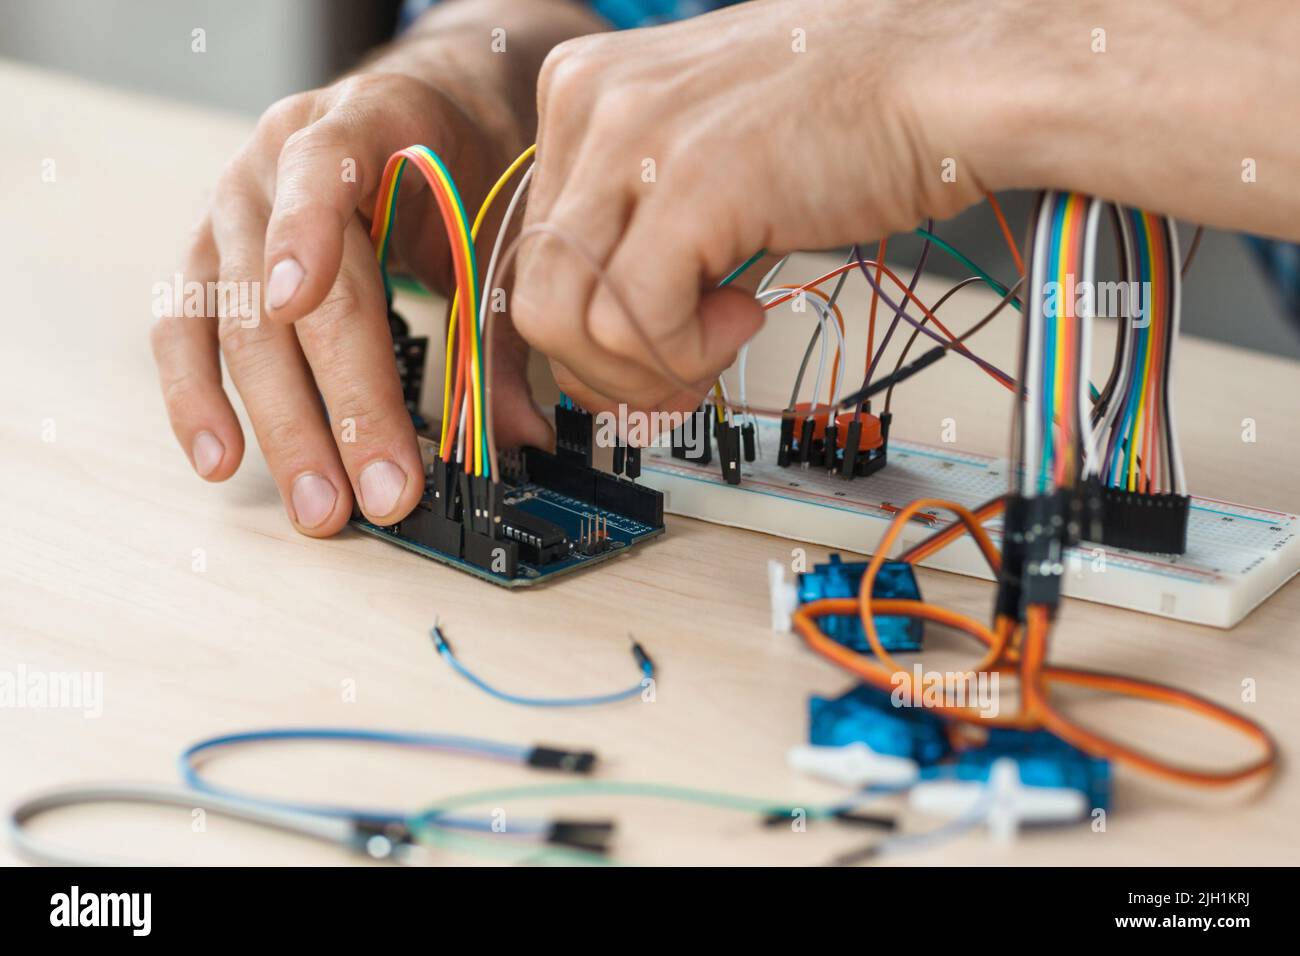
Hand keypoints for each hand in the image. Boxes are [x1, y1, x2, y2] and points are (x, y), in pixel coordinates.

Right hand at [151, 73, 549, 535]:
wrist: (418, 112)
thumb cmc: (456, 165)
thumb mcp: (491, 222)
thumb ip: (500, 325)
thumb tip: (520, 439)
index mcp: (359, 125)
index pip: (321, 168)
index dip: (305, 233)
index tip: (297, 302)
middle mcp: (273, 163)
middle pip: (291, 290)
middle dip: (339, 404)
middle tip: (380, 491)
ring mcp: (229, 212)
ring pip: (236, 327)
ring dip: (281, 426)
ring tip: (319, 506)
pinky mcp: (205, 258)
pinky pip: (182, 330)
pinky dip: (197, 398)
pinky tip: (222, 460)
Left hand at [511, 0, 994, 418]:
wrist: (941, 77)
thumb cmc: (844, 119)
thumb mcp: (700, 157)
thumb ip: (637, 226)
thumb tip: (600, 335)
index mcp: (583, 90)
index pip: (533, 255)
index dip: (586, 334)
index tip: (644, 359)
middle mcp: (591, 103)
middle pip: (532, 296)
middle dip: (604, 369)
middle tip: (677, 376)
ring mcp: (634, 138)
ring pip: (563, 322)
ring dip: (644, 369)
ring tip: (721, 337)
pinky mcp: (690, 185)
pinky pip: (635, 326)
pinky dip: (687, 356)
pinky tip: (745, 314)